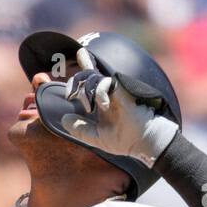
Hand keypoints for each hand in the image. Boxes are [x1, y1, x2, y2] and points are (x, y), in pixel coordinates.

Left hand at [59, 47, 176, 166]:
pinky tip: (104, 106)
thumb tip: (64, 119)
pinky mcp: (120, 87)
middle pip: (87, 74)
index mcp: (102, 101)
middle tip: (70, 95)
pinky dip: (99, 93)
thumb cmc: (124, 140)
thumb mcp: (96, 137)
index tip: (76, 65)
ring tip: (90, 108)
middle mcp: (107, 93)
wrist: (143, 141)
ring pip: (91, 76)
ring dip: (85, 92)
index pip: (90, 80)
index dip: (83, 67)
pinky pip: (103, 82)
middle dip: (74, 81)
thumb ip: (80, 129)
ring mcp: (113, 89)